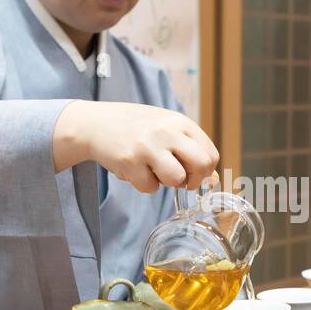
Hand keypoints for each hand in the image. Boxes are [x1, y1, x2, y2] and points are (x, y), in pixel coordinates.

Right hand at [54, 100, 219, 193]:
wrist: (96, 123)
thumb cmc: (137, 128)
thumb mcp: (167, 130)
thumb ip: (191, 150)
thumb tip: (214, 179)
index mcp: (180, 122)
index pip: (211, 154)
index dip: (204, 171)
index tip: (191, 173)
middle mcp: (167, 131)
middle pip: (202, 165)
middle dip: (194, 180)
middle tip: (181, 180)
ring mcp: (148, 146)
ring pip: (176, 179)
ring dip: (167, 183)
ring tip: (154, 171)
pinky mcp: (130, 161)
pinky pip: (150, 188)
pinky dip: (144, 185)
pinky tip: (135, 170)